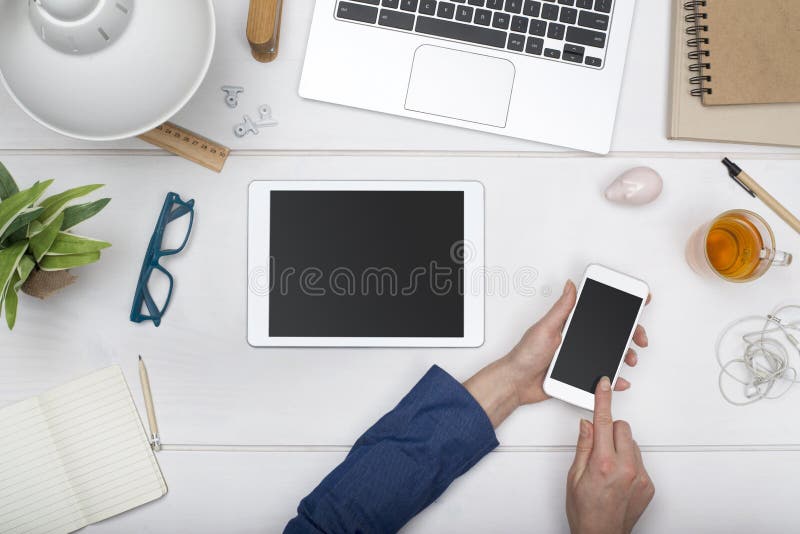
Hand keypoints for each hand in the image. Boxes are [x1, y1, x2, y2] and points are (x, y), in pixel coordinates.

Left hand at [505, 280, 648, 404]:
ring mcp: (579, 358)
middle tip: (639, 337)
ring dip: (624, 356)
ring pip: (610, 355)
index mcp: (570, 324)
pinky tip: (619, 379)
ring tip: (628, 359)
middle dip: (630, 334)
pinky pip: (601, 377)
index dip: (619, 307)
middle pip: (611, 334)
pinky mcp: (579, 376)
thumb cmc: (525, 354)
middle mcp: (577, 340)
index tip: (637, 302)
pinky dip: (613, 379)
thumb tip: (571, 286)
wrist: (517, 383)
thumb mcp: (545, 328)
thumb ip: (561, 309)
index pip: (599, 312)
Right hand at [566, 378, 654, 533]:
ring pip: (632, 443)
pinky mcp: (648, 485)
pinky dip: (629, 463)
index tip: (605, 384)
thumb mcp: (573, 476)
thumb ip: (583, 446)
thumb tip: (588, 425)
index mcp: (603, 463)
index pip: (604, 421)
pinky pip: (640, 460)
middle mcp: (625, 468)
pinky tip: (618, 478)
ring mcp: (640, 477)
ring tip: (608, 467)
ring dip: (620, 448)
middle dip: (610, 431)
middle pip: (622, 428)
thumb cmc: (585, 511)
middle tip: (599, 448)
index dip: (604, 399)